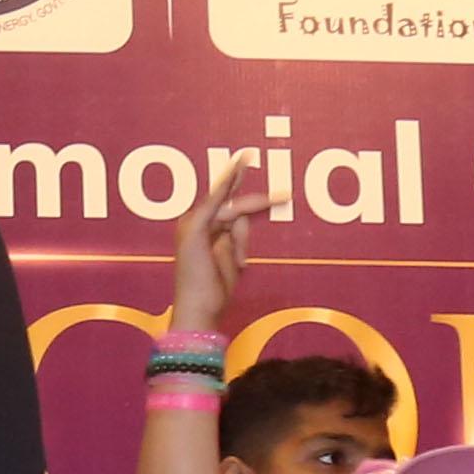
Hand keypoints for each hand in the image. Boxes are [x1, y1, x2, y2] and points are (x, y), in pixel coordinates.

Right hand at [168, 161, 279, 338]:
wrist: (198, 311)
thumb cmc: (213, 292)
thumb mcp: (234, 260)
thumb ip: (237, 236)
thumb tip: (244, 218)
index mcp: (201, 229)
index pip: (232, 210)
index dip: (251, 205)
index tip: (276, 193)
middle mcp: (193, 222)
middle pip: (233, 207)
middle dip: (248, 221)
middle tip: (281, 200)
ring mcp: (192, 222)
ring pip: (233, 209)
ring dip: (242, 236)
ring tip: (241, 260)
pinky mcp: (195, 226)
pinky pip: (217, 198)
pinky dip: (228, 180)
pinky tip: (240, 162)